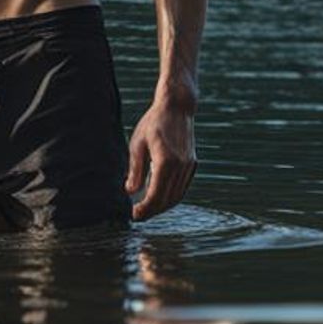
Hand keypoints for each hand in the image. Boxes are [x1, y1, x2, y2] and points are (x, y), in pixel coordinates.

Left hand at [125, 100, 196, 220]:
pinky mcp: (192, 164)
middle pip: (167, 200)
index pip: (155, 195)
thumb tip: (130, 192)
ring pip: (177, 196)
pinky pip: (182, 188)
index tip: (133, 214)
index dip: (144, 209)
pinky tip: (160, 198)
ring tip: (147, 210)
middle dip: (152, 211)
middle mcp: (181, 166)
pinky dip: (172, 197)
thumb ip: (135, 170)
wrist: (177, 107)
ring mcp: (189, 166)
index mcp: (166, 161)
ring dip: (162, 206)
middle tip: (137, 216)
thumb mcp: (137, 144)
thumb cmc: (154, 122)